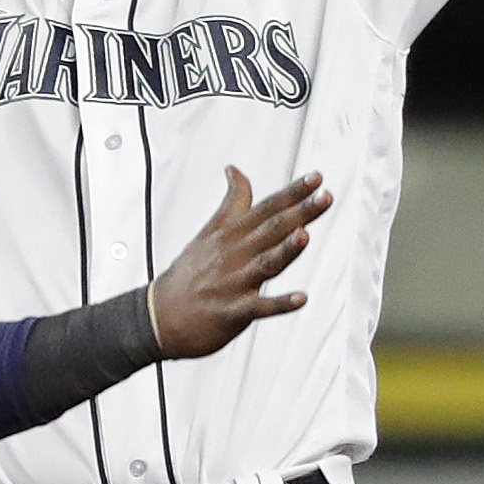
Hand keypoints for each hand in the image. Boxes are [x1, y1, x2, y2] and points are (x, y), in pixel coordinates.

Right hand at [148, 168, 328, 357]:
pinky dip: (281, 303)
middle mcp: (236, 254)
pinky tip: (301, 298)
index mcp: (232, 233)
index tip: (316, 178)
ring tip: (305, 235)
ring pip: (266, 263)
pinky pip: (260, 307)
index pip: (267, 207)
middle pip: (272, 229)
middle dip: (300, 212)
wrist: (160, 314)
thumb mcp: (210, 229)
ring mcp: (235, 283)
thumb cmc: (189, 272)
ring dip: (286, 250)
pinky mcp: (233, 311)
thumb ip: (232, 200)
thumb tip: (235, 170)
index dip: (293, 192)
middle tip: (323, 197)